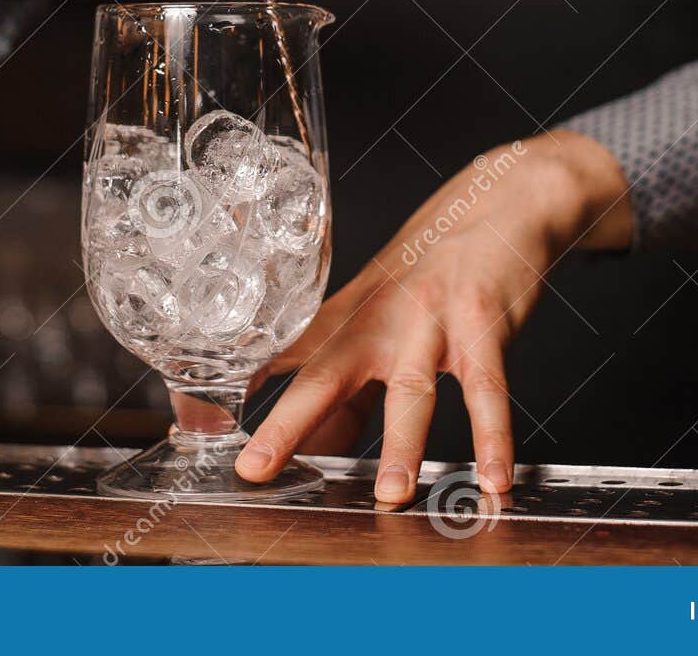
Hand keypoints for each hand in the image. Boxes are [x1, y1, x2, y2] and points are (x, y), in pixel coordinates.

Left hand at [235, 130, 633, 501]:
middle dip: (289, 423)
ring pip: (411, 390)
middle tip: (256, 466)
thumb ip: (354, 386)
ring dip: (401, 446)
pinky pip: (486, 390)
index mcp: (347, 319)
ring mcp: (430, 321)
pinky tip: (493, 478)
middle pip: (326, 375)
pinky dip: (492, 438)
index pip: (282, 359)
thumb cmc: (432, 268)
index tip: (198, 426)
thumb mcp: (382, 315)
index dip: (240, 393)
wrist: (499, 203)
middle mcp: (378, 320)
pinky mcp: (482, 326)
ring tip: (391, 494)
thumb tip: (320, 449)